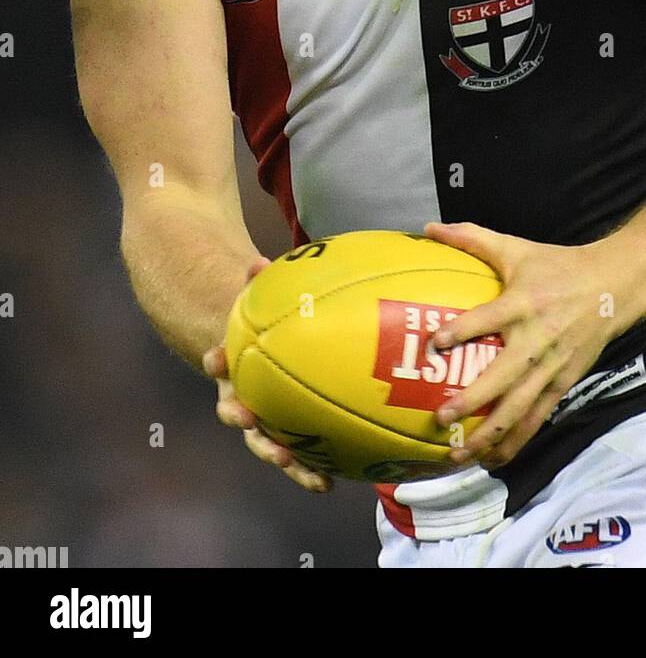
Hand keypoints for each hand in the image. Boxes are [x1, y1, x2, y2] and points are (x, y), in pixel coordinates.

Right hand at [202, 256, 332, 492]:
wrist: (237, 342)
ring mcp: (258, 415)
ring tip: (299, 470)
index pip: (218, 363)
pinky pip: (293, 450)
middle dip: (245, 421)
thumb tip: (259, 262)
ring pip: (263, 440)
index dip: (216, 362)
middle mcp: (238, 393)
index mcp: (229, 362)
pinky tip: (330, 481)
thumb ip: (252, 281)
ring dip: (279, 455)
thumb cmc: (248, 317)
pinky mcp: (280, 429)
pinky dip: (307, 466)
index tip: (215, 360)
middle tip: (256, 427)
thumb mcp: (247, 299)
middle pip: (235, 411)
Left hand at [424, 221, 631, 469]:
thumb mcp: (517, 249)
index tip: (434, 344)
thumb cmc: (558, 267)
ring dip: (489, 435)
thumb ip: (472, 238)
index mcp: (523, 303)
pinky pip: (537, 418)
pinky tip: (493, 460)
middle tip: (440, 418)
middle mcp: (537, 339)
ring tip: (458, 455)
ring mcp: (552, 366)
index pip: (488, 318)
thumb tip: (429, 227)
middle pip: (503, 377)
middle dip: (472, 401)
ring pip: (519, 409)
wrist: (615, 287)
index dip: (462, 331)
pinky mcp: (564, 383)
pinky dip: (515, 441)